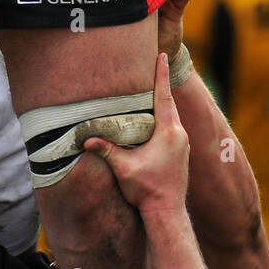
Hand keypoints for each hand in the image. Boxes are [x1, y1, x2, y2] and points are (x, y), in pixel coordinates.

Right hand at [83, 53, 189, 215]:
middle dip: (161, 84)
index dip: (161, 75)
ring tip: (153, 88)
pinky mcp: (181, 153)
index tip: (162, 55)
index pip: (164, 96)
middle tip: (156, 64)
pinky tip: (155, 118)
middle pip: (169, 102)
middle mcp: (179, 134)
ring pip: (172, 115)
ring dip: (163, 101)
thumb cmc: (147, 190)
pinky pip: (174, 126)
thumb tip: (85, 139)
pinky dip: (165, 116)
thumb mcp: (124, 168)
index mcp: (169, 131)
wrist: (168, 213)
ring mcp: (182, 144)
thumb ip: (107, 150)